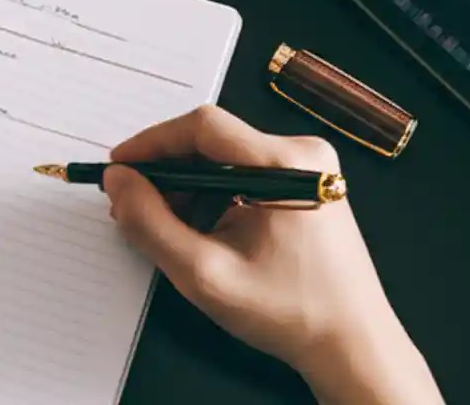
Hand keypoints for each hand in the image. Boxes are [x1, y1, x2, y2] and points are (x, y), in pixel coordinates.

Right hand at [104, 106, 440, 404]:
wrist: (351, 342)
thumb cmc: (290, 311)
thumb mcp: (205, 273)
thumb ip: (151, 223)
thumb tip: (118, 182)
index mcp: (285, 164)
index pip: (203, 127)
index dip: (152, 142)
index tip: (120, 167)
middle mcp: (303, 153)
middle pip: (214, 141)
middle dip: (167, 171)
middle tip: (134, 205)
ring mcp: (310, 167)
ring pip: (227, 159)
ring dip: (190, 186)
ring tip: (166, 226)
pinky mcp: (308, 183)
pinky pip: (246, 173)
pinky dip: (215, 195)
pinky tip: (200, 229)